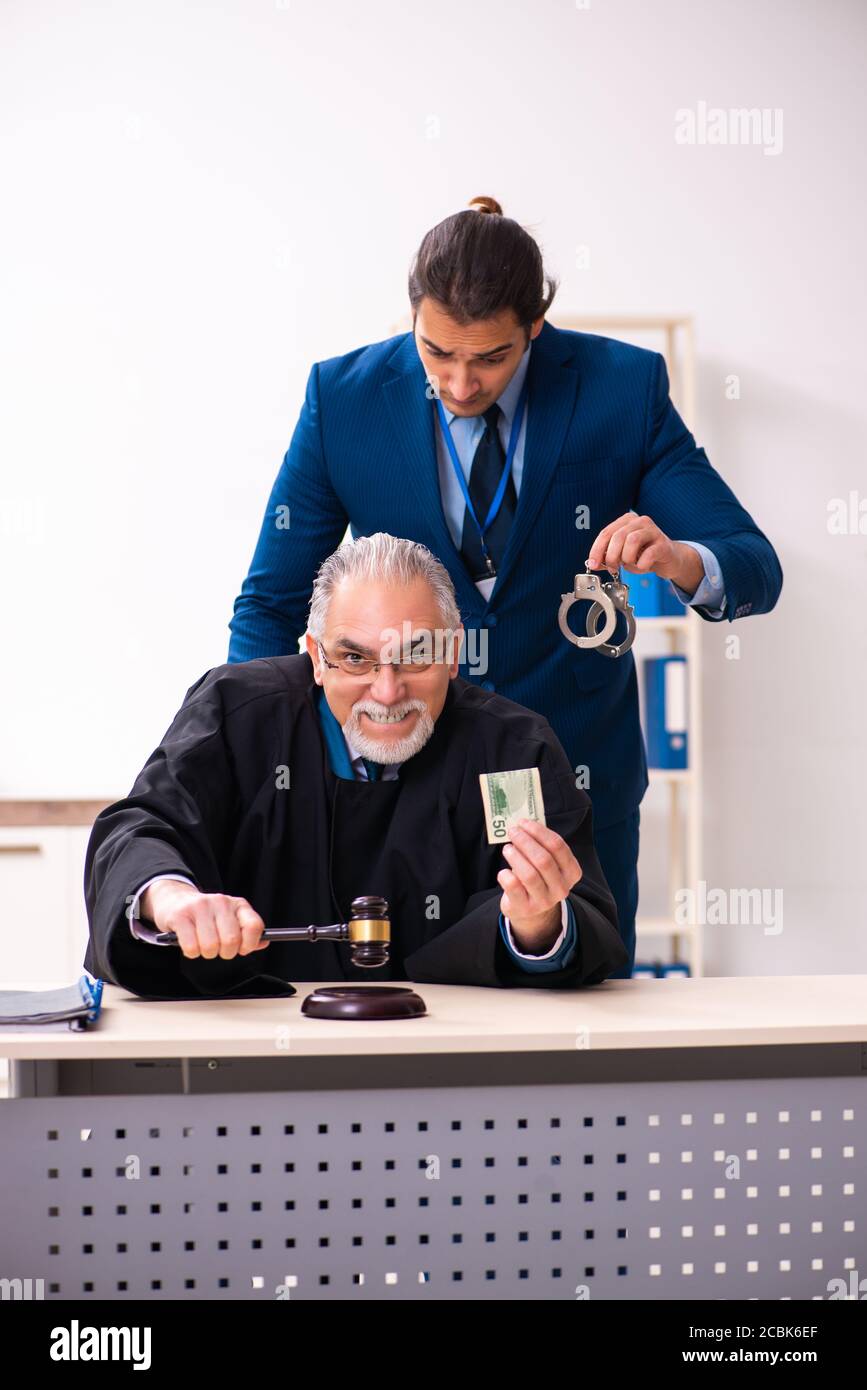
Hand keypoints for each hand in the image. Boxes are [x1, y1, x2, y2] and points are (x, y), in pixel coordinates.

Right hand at [140, 879, 268, 959]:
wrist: (175, 900)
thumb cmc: (206, 916)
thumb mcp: (230, 919)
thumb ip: (246, 932)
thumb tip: (264, 943)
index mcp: (237, 904)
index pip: (254, 926)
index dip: (249, 944)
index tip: (241, 949)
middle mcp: (221, 902)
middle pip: (231, 940)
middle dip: (225, 953)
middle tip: (218, 949)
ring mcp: (200, 907)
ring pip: (210, 946)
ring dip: (206, 953)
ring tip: (202, 945)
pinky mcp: (180, 915)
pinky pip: (191, 947)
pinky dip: (191, 952)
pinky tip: (189, 943)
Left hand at [497, 819, 582, 952]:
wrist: (531, 910)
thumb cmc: (538, 877)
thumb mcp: (547, 863)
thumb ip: (540, 845)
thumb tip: (523, 823)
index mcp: (571, 872)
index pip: (558, 846)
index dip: (539, 831)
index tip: (523, 822)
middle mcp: (561, 888)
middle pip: (543, 859)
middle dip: (525, 841)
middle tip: (512, 832)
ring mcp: (544, 901)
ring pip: (529, 874)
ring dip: (515, 856)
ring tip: (507, 848)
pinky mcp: (526, 908)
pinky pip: (514, 888)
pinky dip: (506, 875)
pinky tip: (504, 871)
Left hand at [587, 513, 702, 593]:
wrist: (669, 559)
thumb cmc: (644, 555)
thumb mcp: (622, 555)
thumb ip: (608, 557)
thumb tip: (593, 563)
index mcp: (626, 521)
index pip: (606, 533)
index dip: (597, 550)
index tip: (593, 564)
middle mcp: (640, 521)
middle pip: (618, 536)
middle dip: (611, 556)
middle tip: (613, 568)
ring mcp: (653, 531)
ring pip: (632, 540)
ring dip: (627, 558)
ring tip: (630, 564)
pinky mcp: (664, 544)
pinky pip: (649, 553)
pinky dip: (642, 564)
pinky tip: (642, 566)